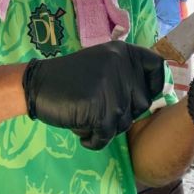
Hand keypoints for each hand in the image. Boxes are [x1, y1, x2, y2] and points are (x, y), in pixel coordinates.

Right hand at [23, 41, 164, 149]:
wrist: (35, 84)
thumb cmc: (71, 78)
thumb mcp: (104, 64)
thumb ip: (127, 74)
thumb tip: (158, 95)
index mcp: (124, 53)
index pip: (157, 67)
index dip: (155, 85)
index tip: (142, 97)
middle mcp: (121, 67)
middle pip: (142, 104)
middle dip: (123, 114)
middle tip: (99, 112)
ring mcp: (111, 88)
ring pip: (124, 123)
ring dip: (105, 128)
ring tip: (85, 117)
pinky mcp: (99, 110)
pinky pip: (106, 136)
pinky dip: (94, 140)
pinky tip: (82, 133)